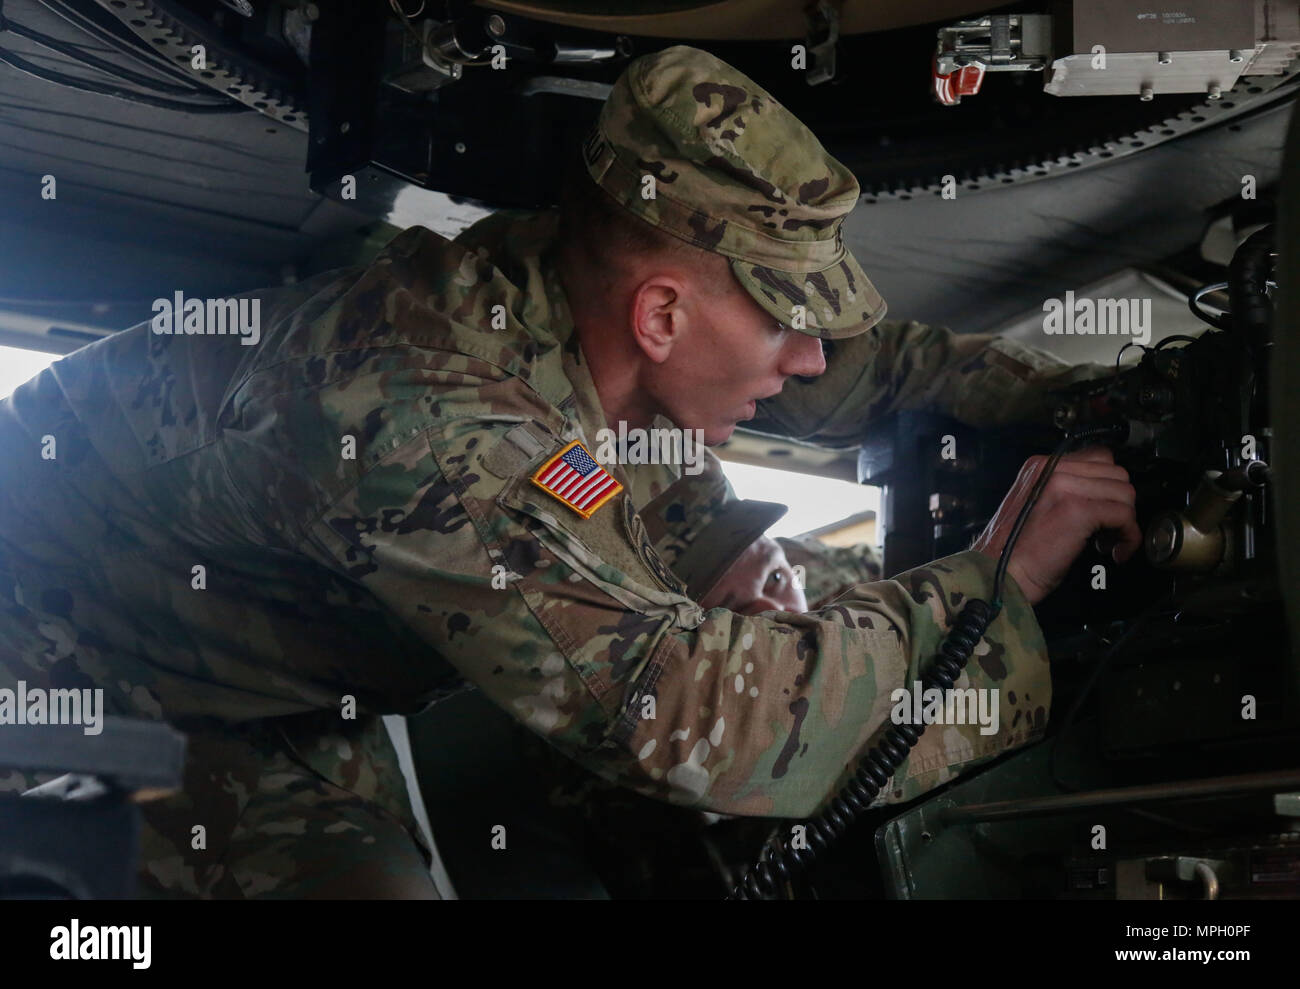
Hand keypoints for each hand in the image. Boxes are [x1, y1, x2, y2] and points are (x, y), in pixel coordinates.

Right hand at [971, 446, 1140, 605]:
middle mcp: (1052, 468)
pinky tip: (1115, 552)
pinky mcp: (1077, 509)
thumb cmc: (1014, 553)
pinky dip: (1128, 536)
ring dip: (1125, 521)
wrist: (997, 575)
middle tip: (1106, 531)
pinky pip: (1123, 514)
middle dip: (1120, 504)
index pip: (1097, 458)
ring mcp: (1064, 486)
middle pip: (1116, 473)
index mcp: (1040, 466)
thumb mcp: (1035, 506)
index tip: (1102, 514)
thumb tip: (1103, 496)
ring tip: (1106, 543)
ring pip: (1124, 492)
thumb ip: (1064, 491)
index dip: (1107, 488)